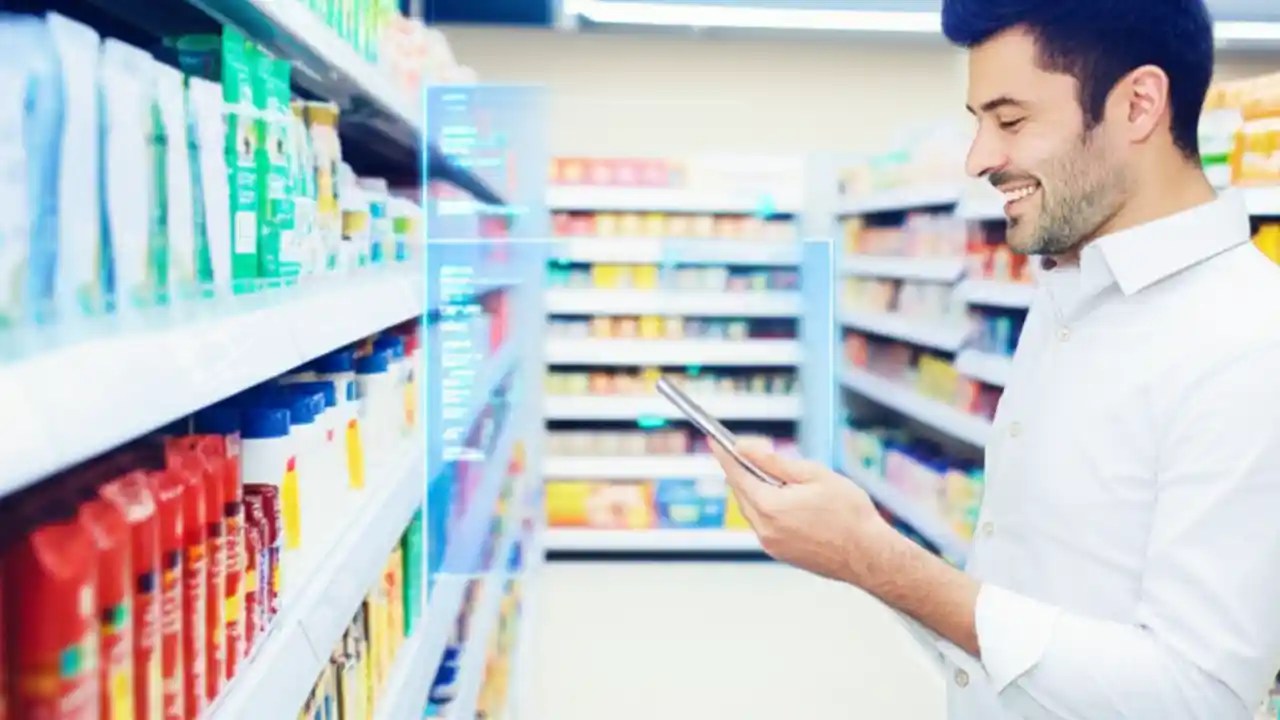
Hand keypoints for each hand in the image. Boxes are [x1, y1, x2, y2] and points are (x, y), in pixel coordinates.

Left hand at [711, 437, 894, 586]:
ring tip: (781, 477)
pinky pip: (763, 523)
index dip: (725, 454)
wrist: (870, 555)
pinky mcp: (780, 553)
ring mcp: (771, 544)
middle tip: (751, 452)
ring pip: (752, 508)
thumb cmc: (850, 515)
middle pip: (741, 492)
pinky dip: (767, 507)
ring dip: (757, 489)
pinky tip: (788, 500)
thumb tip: (744, 448)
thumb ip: (773, 461)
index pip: (737, 474)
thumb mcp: (814, 475)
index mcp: (770, 506)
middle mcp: (764, 528)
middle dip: (743, 470)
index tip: (715, 441)